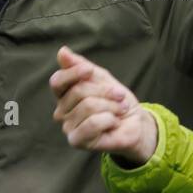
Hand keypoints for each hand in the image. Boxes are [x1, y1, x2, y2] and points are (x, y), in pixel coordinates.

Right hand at [50, 46, 157, 163]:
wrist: (135, 123)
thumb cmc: (116, 100)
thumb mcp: (101, 78)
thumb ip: (81, 66)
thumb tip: (62, 51)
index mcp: (64, 95)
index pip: (57, 81)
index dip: (74, 72)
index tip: (90, 70)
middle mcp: (61, 112)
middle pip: (78, 92)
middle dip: (104, 91)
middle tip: (120, 96)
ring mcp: (68, 127)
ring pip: (88, 106)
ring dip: (111, 106)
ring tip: (119, 110)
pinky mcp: (77, 141)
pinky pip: (92, 123)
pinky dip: (109, 120)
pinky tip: (113, 123)